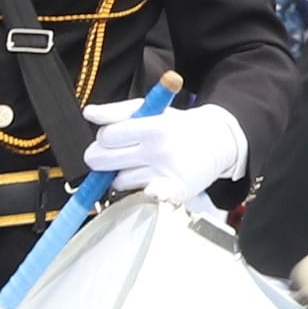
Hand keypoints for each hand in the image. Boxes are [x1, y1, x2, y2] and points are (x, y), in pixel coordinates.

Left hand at [84, 102, 251, 207]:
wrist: (218, 142)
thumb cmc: (180, 127)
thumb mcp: (153, 110)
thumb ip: (118, 111)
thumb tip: (89, 113)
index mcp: (155, 127)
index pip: (106, 137)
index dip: (105, 138)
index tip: (115, 138)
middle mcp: (160, 151)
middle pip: (103, 161)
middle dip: (102, 158)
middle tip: (115, 154)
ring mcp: (166, 174)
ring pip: (118, 182)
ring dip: (122, 176)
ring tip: (140, 166)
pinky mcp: (173, 193)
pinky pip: (140, 198)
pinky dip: (137, 194)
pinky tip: (145, 187)